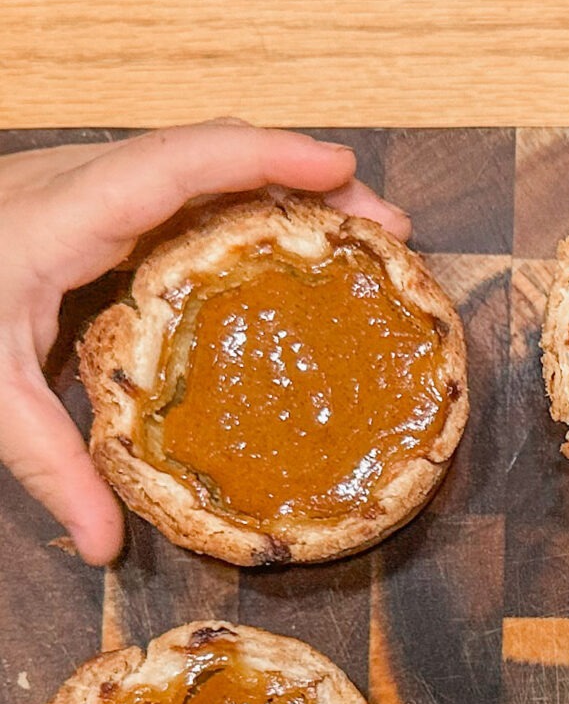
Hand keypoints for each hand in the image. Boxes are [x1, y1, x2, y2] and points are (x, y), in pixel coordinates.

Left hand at [0, 119, 409, 565]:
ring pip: (200, 169)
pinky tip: (278, 257)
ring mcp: (80, 194)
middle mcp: (78, 188)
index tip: (343, 171)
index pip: (182, 165)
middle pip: (211, 156)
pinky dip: (242, 212)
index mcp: (61, 218)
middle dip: (306, 181)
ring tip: (356, 241)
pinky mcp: (81, 215)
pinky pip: (178, 196)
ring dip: (281, 194)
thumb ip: (46, 463)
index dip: (267, 159)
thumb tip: (106, 548)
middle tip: (387, 231)